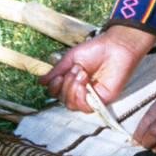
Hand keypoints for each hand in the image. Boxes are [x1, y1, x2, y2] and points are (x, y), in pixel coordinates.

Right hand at [39, 25, 155, 113]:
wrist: (116, 47)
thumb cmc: (95, 50)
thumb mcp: (71, 58)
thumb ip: (56, 71)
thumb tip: (40, 82)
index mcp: (71, 79)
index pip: (56, 92)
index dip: (54, 87)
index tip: (59, 76)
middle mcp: (79, 89)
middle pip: (62, 99)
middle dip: (65, 85)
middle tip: (77, 70)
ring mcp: (90, 96)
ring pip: (71, 105)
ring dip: (72, 90)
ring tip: (83, 74)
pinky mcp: (101, 100)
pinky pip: (85, 108)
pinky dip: (80, 99)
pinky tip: (84, 87)